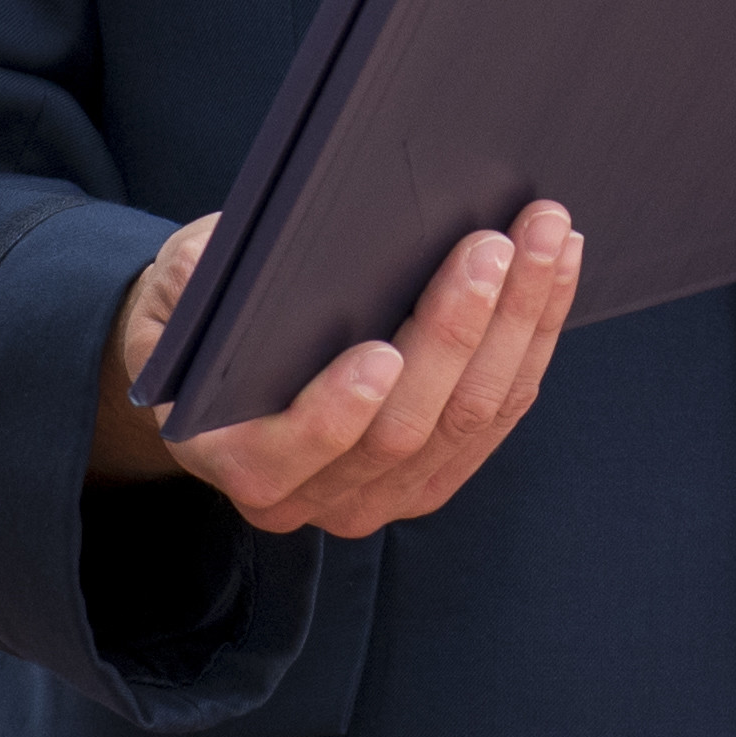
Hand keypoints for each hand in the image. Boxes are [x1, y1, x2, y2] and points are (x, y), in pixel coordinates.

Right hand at [89, 202, 583, 536]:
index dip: (334, 413)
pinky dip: (532, 342)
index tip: (381, 353)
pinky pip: (497, 417)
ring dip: (517, 325)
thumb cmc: (199, 314)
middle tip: (494, 245)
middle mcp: (309, 497)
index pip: (285, 453)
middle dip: (458, 330)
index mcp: (234, 458)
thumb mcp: (182, 284)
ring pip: (466, 420)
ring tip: (546, 240)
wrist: (216, 369)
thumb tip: (279, 239)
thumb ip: (209, 274)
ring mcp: (379, 496)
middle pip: (403, 428)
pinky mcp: (433, 476)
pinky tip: (553, 276)